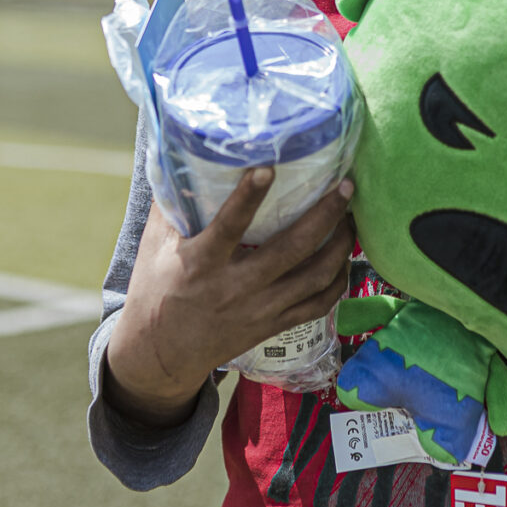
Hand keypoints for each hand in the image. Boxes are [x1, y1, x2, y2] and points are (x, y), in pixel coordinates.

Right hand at [104, 170, 355, 427]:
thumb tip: (183, 153)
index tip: (268, 167)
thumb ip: (172, 203)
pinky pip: (318, 305)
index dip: (248, 198)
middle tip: (346, 186)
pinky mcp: (274, 326)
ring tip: (352, 218)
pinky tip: (345, 259)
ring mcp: (259, 310)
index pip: (228, 228)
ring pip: (314, 278)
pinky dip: (338, 281)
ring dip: (341, 246)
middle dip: (325, 216)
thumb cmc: (156, 290)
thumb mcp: (155, 246)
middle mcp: (235, 288)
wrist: (161, 353)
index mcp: (201, 264)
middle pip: (291, 250)